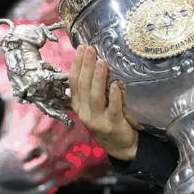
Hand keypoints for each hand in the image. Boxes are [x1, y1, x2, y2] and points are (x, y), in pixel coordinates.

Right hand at [69, 45, 141, 161]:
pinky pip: (113, 109)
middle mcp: (84, 112)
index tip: (82, 48)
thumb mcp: (94, 105)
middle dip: (86, 66)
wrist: (119, 145)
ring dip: (98, 78)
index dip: (77, 64)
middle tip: (91, 49)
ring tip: (102, 62)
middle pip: (83, 86)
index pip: (74, 82)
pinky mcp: (112, 125)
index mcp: (78, 105)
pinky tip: (115, 85)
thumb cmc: (107, 119)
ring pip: (95, 96)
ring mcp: (97, 120)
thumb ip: (92, 88)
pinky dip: (114, 97)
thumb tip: (94, 61)